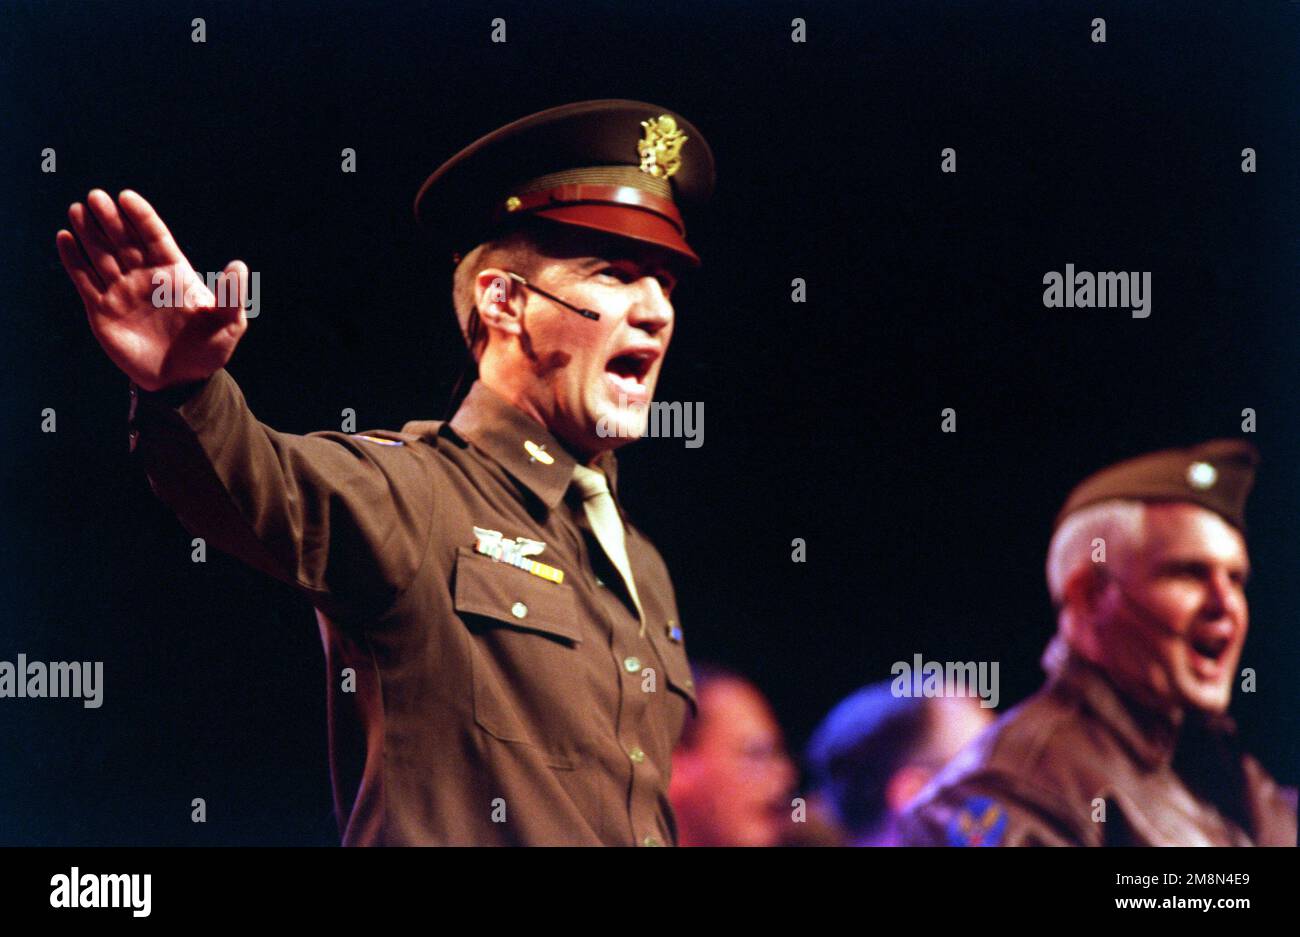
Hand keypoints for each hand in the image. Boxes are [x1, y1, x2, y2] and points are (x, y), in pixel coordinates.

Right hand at [57, 189, 248, 391]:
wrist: (182, 381)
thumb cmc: (209, 350)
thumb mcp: (228, 323)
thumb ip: (231, 295)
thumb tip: (239, 266)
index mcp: (174, 274)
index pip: (155, 237)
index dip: (141, 217)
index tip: (126, 196)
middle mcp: (145, 277)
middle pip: (124, 240)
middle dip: (110, 219)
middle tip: (95, 197)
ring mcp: (122, 291)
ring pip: (101, 255)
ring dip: (88, 232)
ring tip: (77, 209)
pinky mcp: (102, 309)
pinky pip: (84, 280)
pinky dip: (73, 259)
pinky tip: (65, 237)